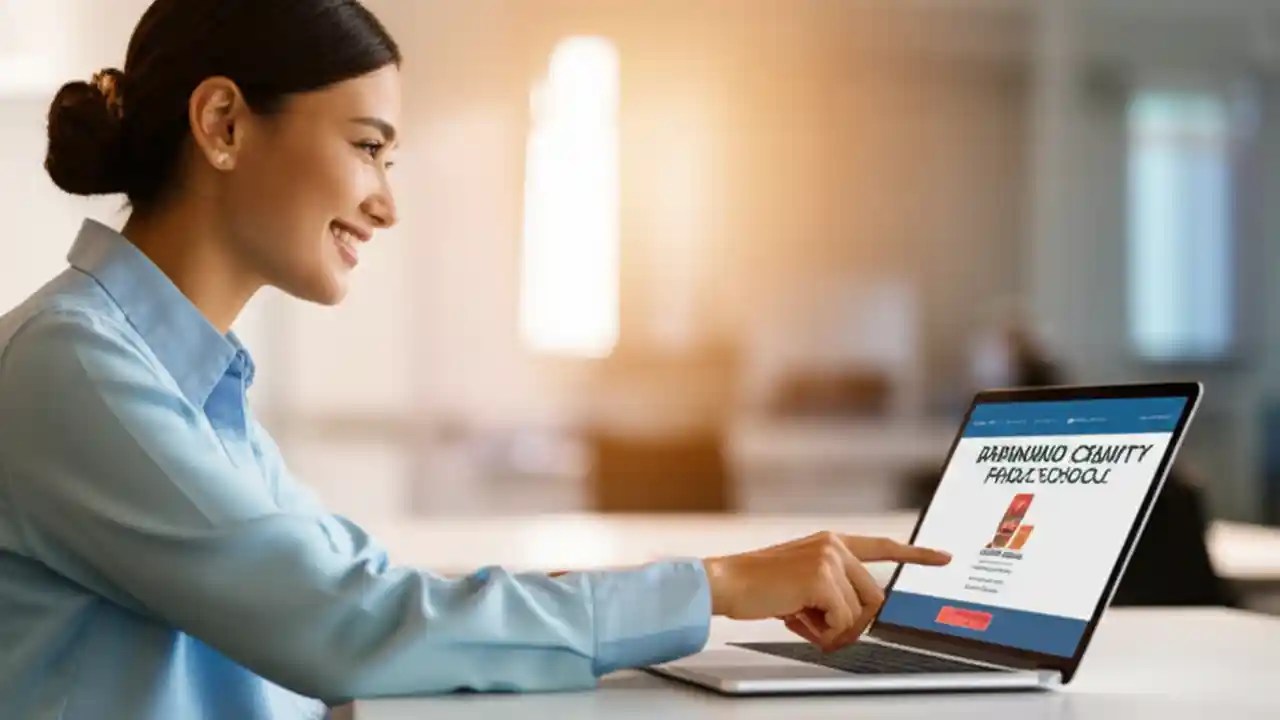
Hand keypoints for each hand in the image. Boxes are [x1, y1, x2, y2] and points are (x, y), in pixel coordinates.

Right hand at [702, 532, 950, 651]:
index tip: (943, 557)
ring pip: (860, 613)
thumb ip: (833, 593)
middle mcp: (835, 545)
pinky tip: (797, 618)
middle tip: (822, 633)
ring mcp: (830, 558)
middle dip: (852, 625)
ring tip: (803, 622)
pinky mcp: (822, 576)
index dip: (915, 555)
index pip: (882, 546)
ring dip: (835, 630)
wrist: (728, 583)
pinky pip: (843, 620)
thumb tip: (857, 622)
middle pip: (874, 599)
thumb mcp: (802, 585)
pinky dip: (823, 631)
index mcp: (831, 543)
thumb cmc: (760, 588)